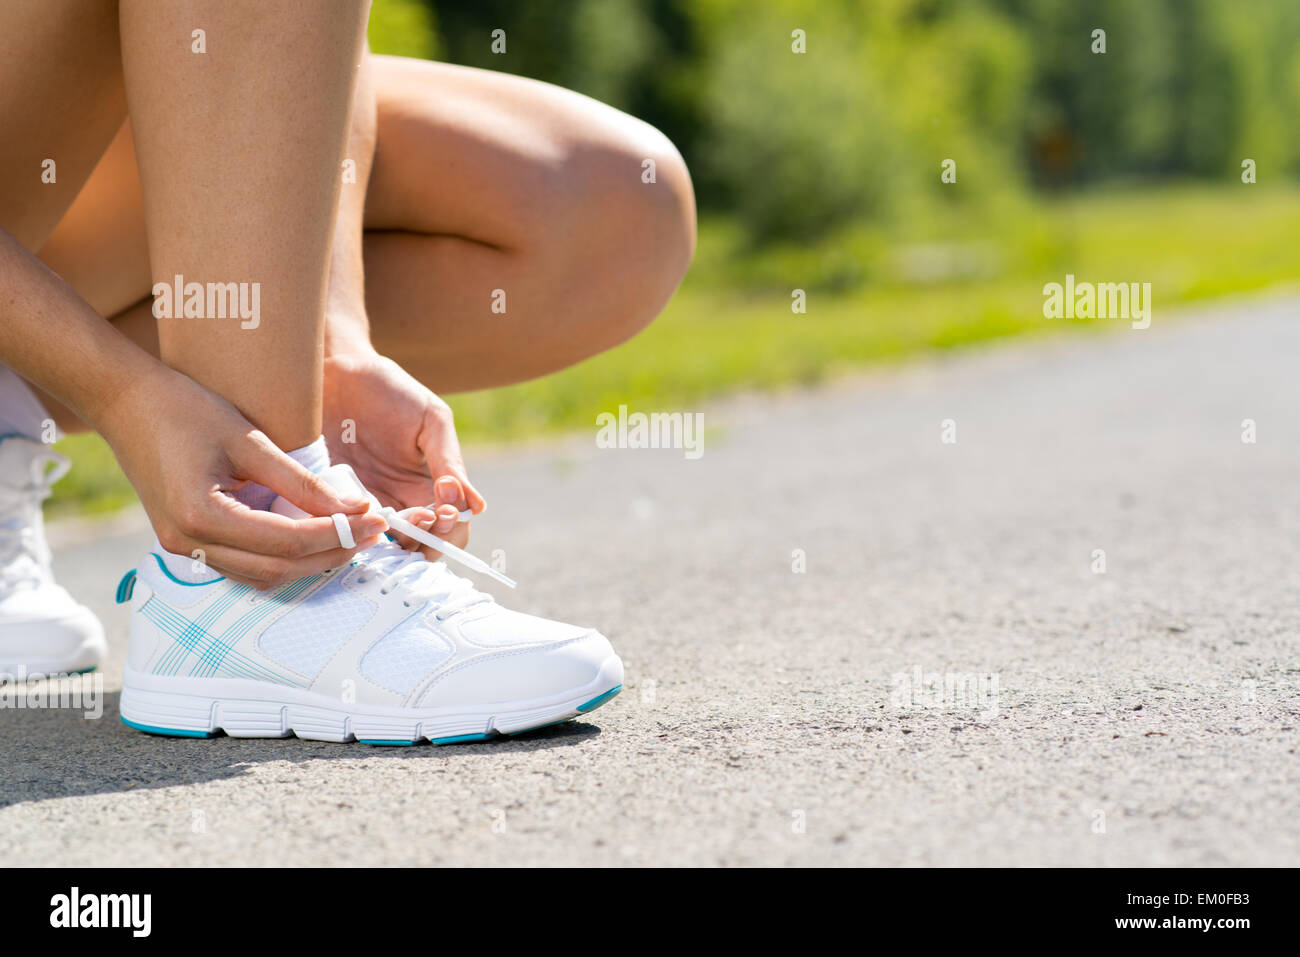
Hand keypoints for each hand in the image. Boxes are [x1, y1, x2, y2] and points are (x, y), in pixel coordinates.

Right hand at [100, 365, 387, 587]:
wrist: (125, 402)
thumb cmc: (184, 408)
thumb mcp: (250, 439)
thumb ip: (301, 481)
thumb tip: (353, 508)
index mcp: (201, 515)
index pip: (287, 542)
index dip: (338, 534)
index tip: (375, 519)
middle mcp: (188, 542)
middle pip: (277, 569)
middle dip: (331, 553)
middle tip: (373, 532)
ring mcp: (182, 547)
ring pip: (261, 575)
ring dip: (310, 561)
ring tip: (352, 536)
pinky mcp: (187, 541)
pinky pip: (244, 565)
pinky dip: (283, 558)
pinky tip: (313, 537)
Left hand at [322, 350, 484, 550]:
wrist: (336, 369)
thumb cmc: (390, 389)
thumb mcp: (431, 421)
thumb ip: (450, 462)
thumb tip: (476, 507)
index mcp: (429, 485)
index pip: (451, 527)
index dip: (452, 530)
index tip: (444, 511)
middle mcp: (399, 501)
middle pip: (421, 545)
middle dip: (425, 540)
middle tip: (418, 517)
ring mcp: (366, 504)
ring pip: (385, 544)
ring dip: (392, 540)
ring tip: (390, 516)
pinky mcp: (332, 500)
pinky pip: (346, 528)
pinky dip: (355, 530)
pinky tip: (358, 515)